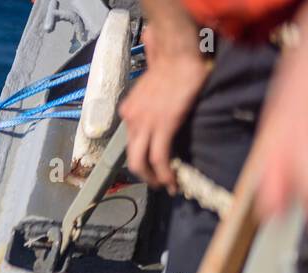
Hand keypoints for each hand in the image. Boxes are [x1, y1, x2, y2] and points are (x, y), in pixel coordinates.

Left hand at [119, 24, 211, 190]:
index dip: (143, 156)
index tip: (154, 165)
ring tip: (166, 185)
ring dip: (153, 178)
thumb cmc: (172, 61)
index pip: (132, 141)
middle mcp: (132, 120)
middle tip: (157, 182)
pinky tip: (172, 182)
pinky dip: (164, 173)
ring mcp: (144, 124)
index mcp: (129, 110)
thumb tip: (162, 103)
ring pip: (142, 161)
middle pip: (131, 158)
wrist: (178, 51)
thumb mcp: (154, 87)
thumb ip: (154, 98)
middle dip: (144, 175)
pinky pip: (159, 157)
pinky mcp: (162, 126)